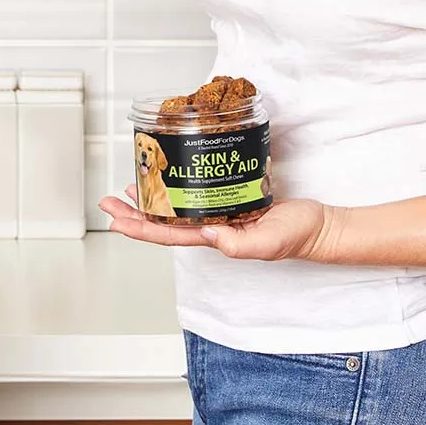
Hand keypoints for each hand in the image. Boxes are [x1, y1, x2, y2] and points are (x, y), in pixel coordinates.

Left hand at [99, 185, 344, 262]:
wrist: (318, 226)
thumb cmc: (297, 236)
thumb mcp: (268, 242)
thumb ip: (239, 244)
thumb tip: (208, 236)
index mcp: (214, 239)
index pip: (166, 235)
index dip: (138, 227)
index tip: (115, 217)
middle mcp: (210, 228)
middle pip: (162, 223)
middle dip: (132, 214)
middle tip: (107, 200)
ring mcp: (219, 216)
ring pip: (174, 210)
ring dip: (149, 202)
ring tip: (127, 189)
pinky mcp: (229, 201)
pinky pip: (194, 197)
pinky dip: (175, 189)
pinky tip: (167, 180)